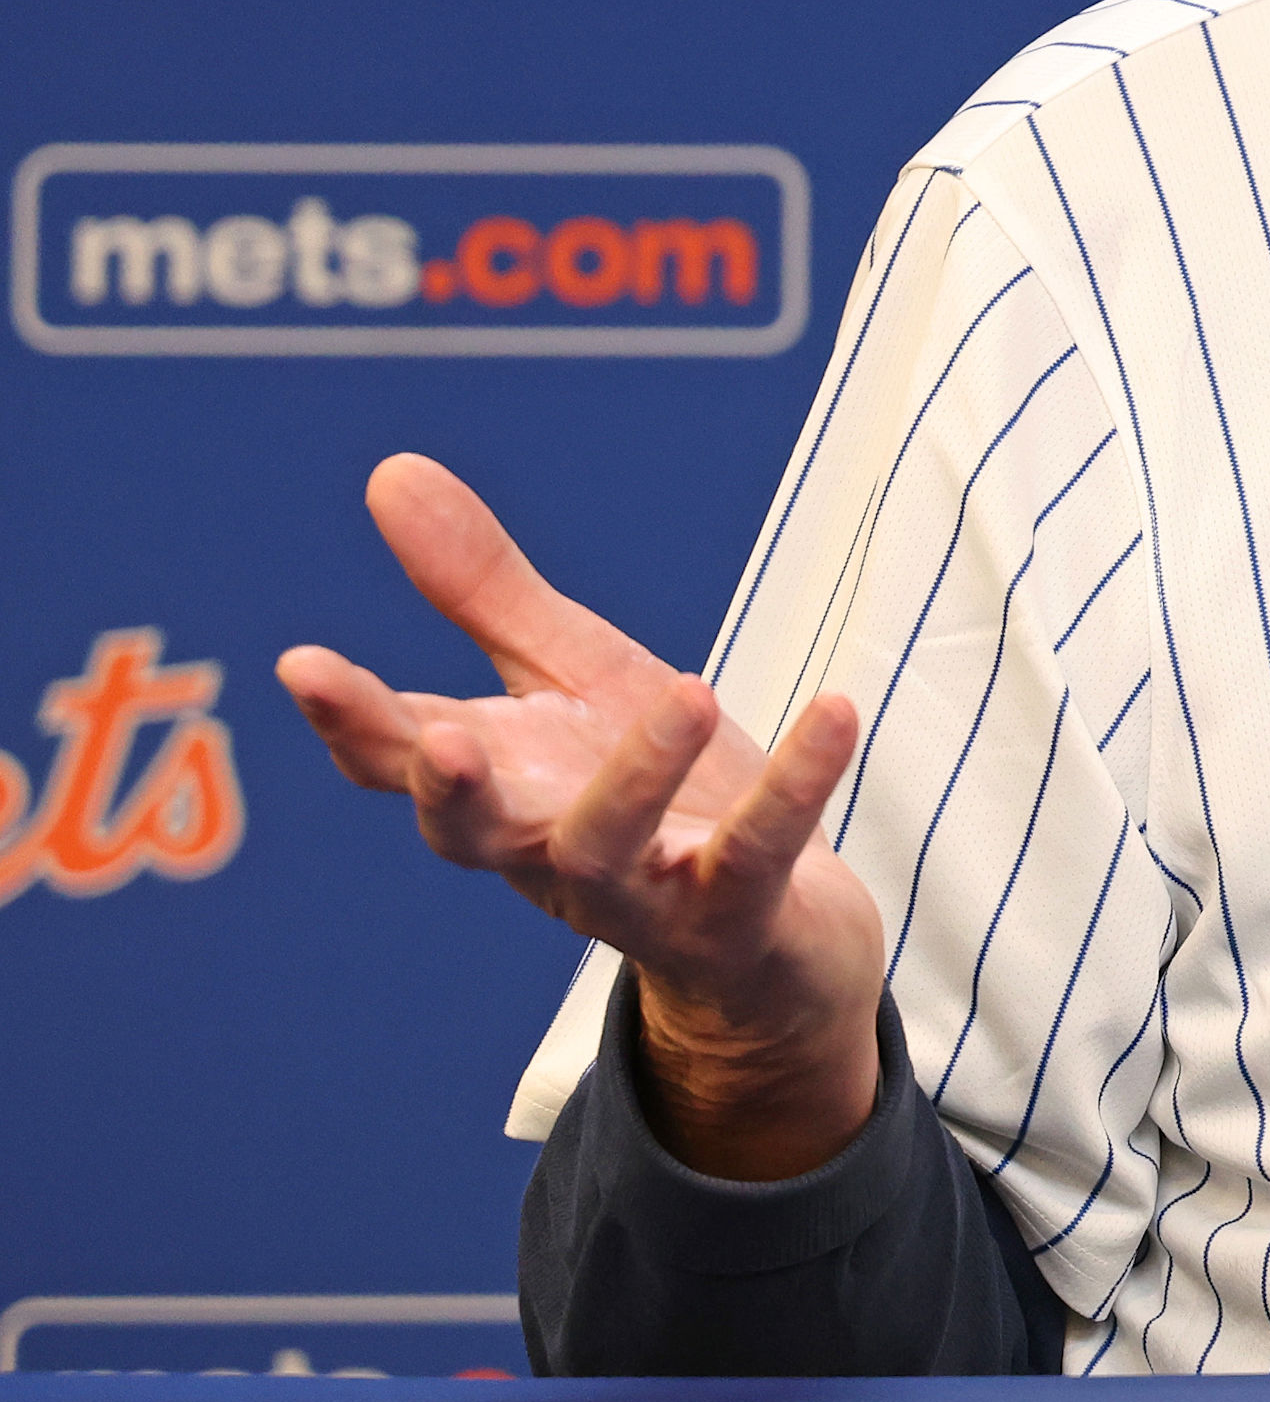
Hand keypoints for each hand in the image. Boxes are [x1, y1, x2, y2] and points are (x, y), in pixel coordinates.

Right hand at [275, 453, 883, 1178]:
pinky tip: (836, 710)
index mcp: (500, 786)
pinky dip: (794, 787)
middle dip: (445, 792)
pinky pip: (759, 853)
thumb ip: (484, 591)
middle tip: (436, 742)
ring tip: (687, 694)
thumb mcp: (573, 677)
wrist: (777, 930)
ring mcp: (639, 894)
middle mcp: (548, 851)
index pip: (398, 759)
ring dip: (639, 780)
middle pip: (471, 834)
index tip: (302, 667)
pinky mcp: (735, 915)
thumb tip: (390, 471)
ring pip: (609, 853)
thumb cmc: (658, 790)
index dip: (349, 721)